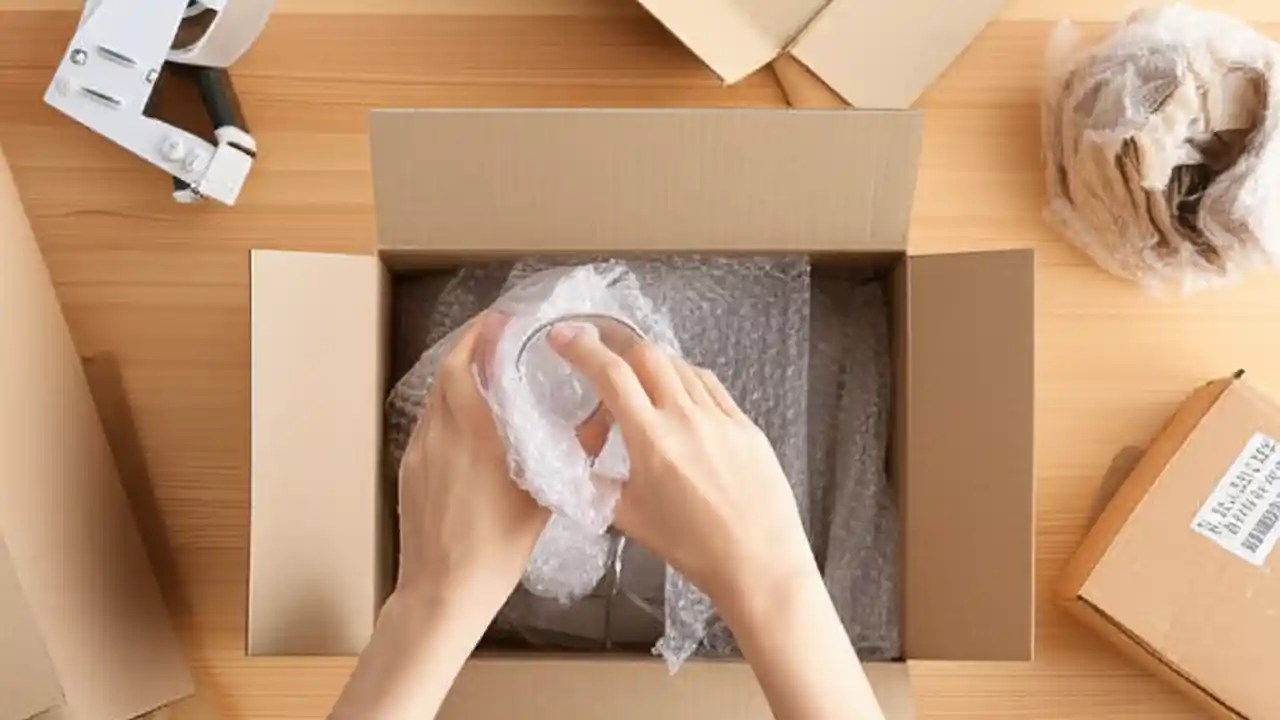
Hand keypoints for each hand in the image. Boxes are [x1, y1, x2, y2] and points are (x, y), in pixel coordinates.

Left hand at [333, 314, 548, 718]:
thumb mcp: (543, 500)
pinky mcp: (410, 468)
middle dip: (469, 345)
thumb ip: (572, 455)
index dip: (482, 335)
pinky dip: (446, 405)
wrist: (442, 590)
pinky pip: (428, 422)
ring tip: (486, 368)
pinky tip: (467, 417)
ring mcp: (420, 451)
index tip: (502, 318)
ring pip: (434, 396)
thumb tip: (602, 424)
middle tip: (495, 333)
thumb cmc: (497, 550)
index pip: (469, 365)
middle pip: (446, 371)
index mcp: (476, 436)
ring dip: (457, 374)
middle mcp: (442, 434)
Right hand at [546, 323, 814, 610]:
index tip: (563, 336)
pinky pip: (710, 386)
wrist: (759, 562)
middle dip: (617, 349)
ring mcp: (721, 417)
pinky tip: (680, 398)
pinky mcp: (746, 424)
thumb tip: (578, 467)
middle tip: (601, 359)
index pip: (610, 374)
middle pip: (646, 354)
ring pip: (680, 365)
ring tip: (640, 387)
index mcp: (651, 439)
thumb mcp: (629, 519)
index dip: (581, 348)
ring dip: (652, 366)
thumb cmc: (691, 547)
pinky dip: (686, 381)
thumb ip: (597, 485)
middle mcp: (686, 417)